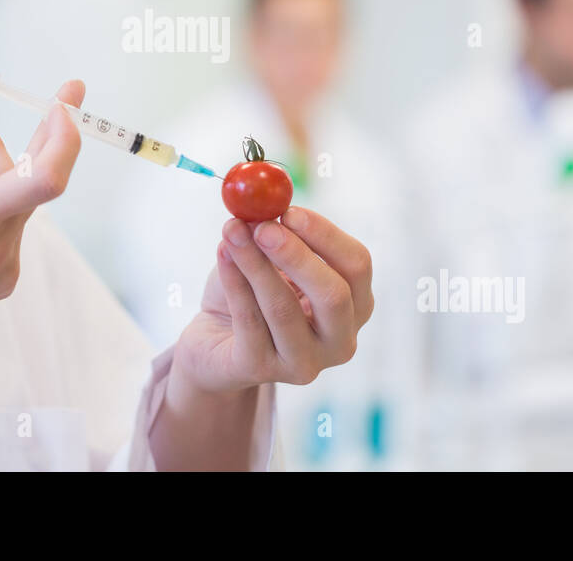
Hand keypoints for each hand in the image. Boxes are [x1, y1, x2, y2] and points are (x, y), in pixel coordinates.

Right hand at [0, 70, 83, 340]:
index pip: (46, 178)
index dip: (64, 135)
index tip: (63, 103)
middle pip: (35, 183)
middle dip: (29, 142)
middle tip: (33, 107)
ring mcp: (0, 271)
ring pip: (21, 204)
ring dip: (2, 171)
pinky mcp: (0, 283)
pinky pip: (11, 229)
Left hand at [171, 207, 373, 396]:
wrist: (216, 338)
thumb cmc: (253, 292)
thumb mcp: (269, 257)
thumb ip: (272, 231)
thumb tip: (263, 201)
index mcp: (355, 305)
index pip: (357, 266)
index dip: (326, 236)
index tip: (290, 211)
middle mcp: (340, 340)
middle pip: (333, 295)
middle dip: (297, 256)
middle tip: (265, 227)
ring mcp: (305, 363)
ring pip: (284, 309)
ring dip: (255, 263)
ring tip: (231, 230)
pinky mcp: (263, 370)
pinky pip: (249, 321)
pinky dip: (234, 281)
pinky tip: (222, 253)